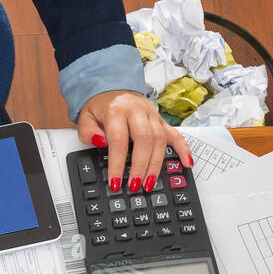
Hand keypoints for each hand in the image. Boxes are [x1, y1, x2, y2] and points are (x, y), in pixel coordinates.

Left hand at [77, 89, 192, 193]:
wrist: (113, 88)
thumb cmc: (100, 107)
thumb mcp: (85, 117)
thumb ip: (88, 132)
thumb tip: (100, 143)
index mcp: (117, 111)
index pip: (119, 140)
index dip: (118, 164)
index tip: (116, 182)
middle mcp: (137, 111)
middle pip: (144, 140)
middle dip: (141, 166)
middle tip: (136, 185)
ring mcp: (152, 115)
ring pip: (160, 140)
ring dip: (156, 164)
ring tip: (149, 183)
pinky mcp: (161, 120)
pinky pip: (175, 134)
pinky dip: (183, 149)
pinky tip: (187, 163)